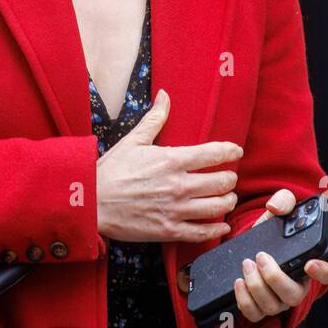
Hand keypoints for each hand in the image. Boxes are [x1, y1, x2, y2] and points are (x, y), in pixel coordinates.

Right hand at [95, 89, 244, 243]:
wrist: (91, 204)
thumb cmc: (110, 172)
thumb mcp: (133, 141)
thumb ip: (154, 119)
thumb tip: (165, 95)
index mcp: (171, 160)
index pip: (213, 154)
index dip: (230, 151)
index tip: (236, 151)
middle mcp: (178, 185)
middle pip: (222, 182)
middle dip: (230, 179)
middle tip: (229, 178)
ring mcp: (175, 210)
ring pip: (217, 207)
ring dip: (227, 201)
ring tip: (227, 198)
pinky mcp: (169, 231)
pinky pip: (203, 232)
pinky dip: (217, 229)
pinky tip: (221, 225)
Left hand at [233, 189, 327, 323]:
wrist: (248, 246)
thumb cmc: (271, 231)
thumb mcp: (277, 212)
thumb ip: (283, 201)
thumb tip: (275, 207)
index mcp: (308, 264)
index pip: (327, 274)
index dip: (322, 271)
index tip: (309, 263)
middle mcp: (296, 286)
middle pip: (294, 295)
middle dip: (275, 277)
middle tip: (260, 256)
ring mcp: (278, 300)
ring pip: (273, 306)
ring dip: (256, 286)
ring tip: (246, 263)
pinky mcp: (259, 308)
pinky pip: (254, 314)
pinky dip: (244, 300)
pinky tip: (238, 282)